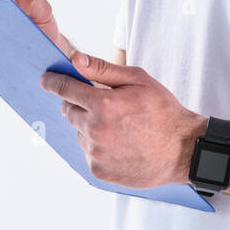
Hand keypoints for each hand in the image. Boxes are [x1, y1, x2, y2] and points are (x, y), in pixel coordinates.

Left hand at [40, 49, 205, 188]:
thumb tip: (74, 59)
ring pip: (78, 132)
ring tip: (118, 127)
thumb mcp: (138, 80)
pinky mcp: (98, 170)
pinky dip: (97, 146)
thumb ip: (103, 68)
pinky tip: (119, 144)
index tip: (45, 80)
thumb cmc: (163, 111)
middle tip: (102, 104)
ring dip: (89, 126)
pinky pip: (87, 152)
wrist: (183, 150)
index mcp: (103, 104)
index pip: (65, 89)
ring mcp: (96, 153)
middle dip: (78, 103)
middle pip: (68, 110)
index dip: (52, 82)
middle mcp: (95, 130)